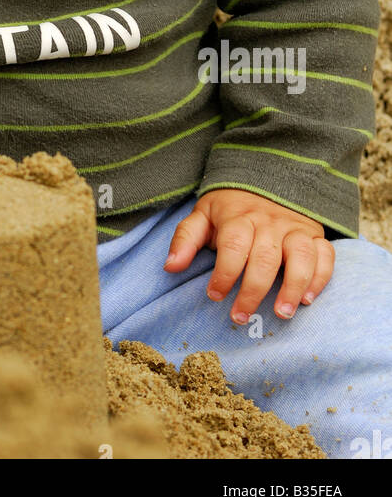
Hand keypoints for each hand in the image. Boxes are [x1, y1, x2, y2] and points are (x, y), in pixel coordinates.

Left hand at [162, 188, 333, 323]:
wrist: (262, 181)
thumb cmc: (229, 209)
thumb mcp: (202, 216)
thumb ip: (185, 239)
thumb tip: (170, 267)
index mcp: (239, 217)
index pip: (233, 247)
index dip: (224, 274)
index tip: (214, 295)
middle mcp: (269, 222)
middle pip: (265, 258)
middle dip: (253, 291)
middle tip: (241, 316)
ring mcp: (295, 227)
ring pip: (300, 256)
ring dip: (293, 286)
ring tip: (282, 313)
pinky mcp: (314, 233)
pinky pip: (325, 254)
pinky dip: (320, 277)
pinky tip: (308, 299)